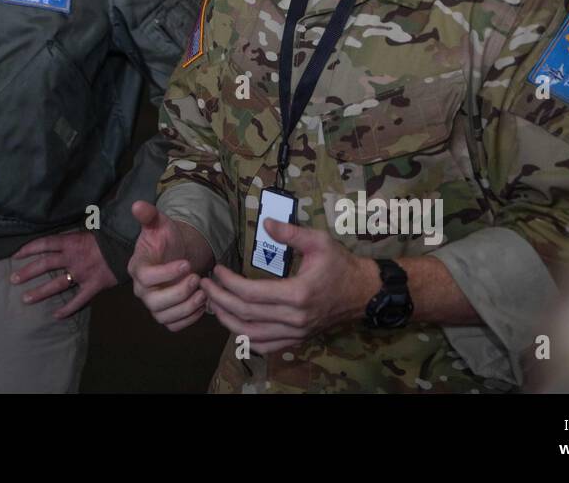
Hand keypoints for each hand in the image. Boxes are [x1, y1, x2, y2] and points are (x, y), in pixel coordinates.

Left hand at [10, 230, 115, 319]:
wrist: (128, 246)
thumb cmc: (107, 237)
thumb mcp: (86, 232)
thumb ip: (71, 239)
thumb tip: (56, 242)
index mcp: (71, 241)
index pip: (44, 244)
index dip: (28, 249)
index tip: (15, 256)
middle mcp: (73, 258)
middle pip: (44, 264)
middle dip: (27, 272)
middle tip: (13, 279)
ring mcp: (82, 273)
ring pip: (57, 284)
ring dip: (40, 292)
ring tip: (26, 299)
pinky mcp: (93, 286)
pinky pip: (78, 300)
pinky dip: (67, 309)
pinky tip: (56, 315)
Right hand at [128, 200, 210, 331]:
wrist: (176, 253)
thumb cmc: (166, 239)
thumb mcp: (159, 223)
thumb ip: (149, 215)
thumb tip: (138, 205)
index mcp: (137, 267)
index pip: (145, 276)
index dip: (165, 273)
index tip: (187, 264)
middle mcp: (142, 290)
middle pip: (153, 302)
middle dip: (178, 293)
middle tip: (197, 278)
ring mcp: (153, 304)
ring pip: (165, 317)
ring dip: (186, 307)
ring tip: (203, 293)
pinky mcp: (166, 315)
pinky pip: (174, 326)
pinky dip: (189, 318)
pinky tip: (202, 303)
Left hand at [199, 218, 373, 353]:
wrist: (363, 292)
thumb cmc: (341, 264)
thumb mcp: (319, 241)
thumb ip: (290, 233)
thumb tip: (266, 223)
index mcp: (297, 294)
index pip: (251, 293)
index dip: (228, 283)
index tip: (217, 270)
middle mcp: (294, 318)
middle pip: (245, 315)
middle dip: (219, 300)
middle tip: (205, 286)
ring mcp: (296, 332)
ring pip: (251, 335)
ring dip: (227, 321)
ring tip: (213, 304)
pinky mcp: (297, 339)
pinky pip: (265, 345)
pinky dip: (245, 337)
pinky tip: (233, 323)